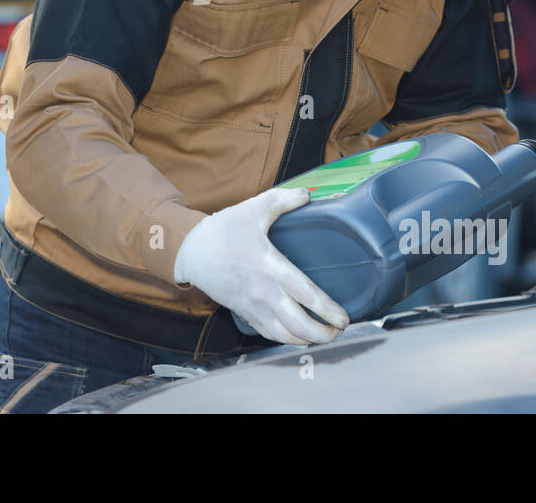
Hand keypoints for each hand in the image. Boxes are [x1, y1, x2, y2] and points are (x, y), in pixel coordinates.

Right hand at [173, 187, 348, 344]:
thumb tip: (307, 194)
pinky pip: (268, 334)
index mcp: (270, 267)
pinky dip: (286, 340)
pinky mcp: (244, 312)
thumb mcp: (254, 208)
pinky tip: (297, 336)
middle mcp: (264, 292)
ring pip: (284, 335)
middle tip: (339, 331)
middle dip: (323, 334)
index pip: (305, 294)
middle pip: (298, 325)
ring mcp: (253, 306)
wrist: (191, 251)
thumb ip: (283, 200)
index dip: (327, 310)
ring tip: (323, 337)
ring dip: (307, 341)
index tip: (343, 317)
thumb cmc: (223, 230)